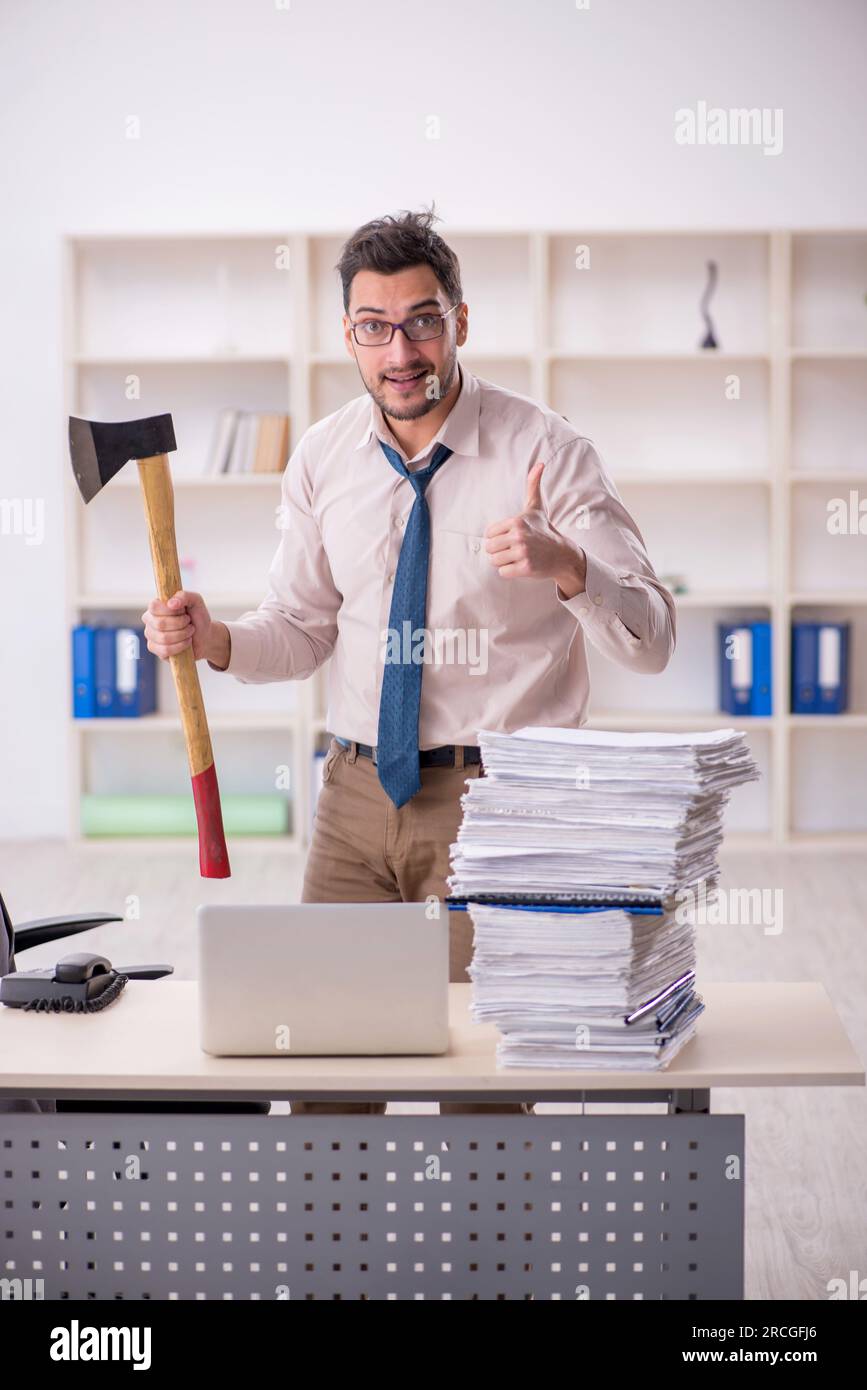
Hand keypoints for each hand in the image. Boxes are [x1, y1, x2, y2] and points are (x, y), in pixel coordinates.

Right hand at [142, 589, 212, 660]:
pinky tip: (186, 642)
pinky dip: (180, 646)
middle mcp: (150, 620)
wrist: (205, 637)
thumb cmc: (197, 618)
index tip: (184, 611)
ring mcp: (151, 636)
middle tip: (189, 623)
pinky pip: (165, 650)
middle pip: (160, 624)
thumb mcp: (196, 602)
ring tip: (189, 632)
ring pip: (164, 638)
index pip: (154, 606)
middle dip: (181, 624)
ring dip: (183, 635)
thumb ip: (185, 596)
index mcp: (156, 607)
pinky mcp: (155, 650)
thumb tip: (171, 603)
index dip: (171, 611)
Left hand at [484, 462, 586, 596]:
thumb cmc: (544, 530)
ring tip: (518, 557)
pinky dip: (510, 572)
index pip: (489, 534)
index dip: (497, 538)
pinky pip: (503, 573)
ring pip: (495, 561)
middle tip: (514, 549)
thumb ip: (533, 485)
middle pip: (490, 549)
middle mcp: (519, 536)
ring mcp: (522, 553)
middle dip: (499, 551)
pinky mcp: (525, 568)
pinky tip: (521, 565)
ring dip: (504, 562)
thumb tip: (540, 463)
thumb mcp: (536, 507)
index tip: (511, 537)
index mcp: (516, 521)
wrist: (562, 553)